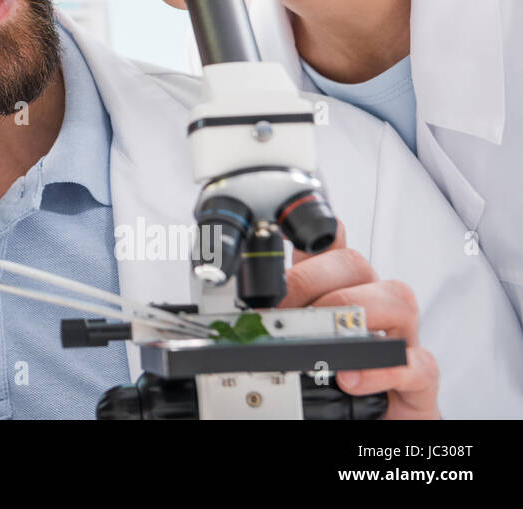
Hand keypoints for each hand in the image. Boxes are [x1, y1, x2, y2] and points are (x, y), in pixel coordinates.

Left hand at [284, 220, 439, 418]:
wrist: (370, 428)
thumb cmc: (338, 388)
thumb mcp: (304, 346)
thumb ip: (282, 320)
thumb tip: (244, 310)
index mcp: (343, 297)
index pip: (332, 249)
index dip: (315, 234)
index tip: (282, 233)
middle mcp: (374, 312)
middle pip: (357, 265)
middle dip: (313, 278)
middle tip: (281, 309)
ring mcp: (401, 344)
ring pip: (397, 299)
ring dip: (353, 310)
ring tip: (320, 338)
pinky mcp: (419, 384)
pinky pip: (418, 364)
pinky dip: (384, 368)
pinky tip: (352, 377)